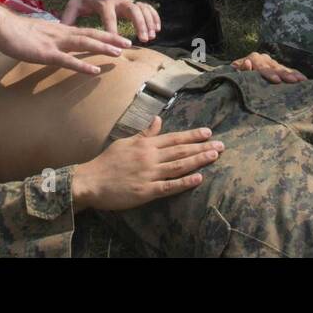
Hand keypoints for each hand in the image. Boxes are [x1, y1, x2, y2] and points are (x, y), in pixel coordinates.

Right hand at [0, 0, 130, 75]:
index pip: (87, 31)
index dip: (104, 35)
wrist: (1, 26)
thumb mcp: (39, 35)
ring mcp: (55, 43)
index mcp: (61, 30)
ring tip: (119, 54)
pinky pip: (67, 60)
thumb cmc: (17, 32)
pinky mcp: (46, 54)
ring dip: (102, 48)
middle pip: (91, 34)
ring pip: (84, 44)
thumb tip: (58, 46)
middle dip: (111, 39)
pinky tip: (94, 70)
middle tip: (129, 44)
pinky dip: (82, 65)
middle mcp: (62, 34)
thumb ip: (51, 40)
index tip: (120, 39)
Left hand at [61, 0, 159, 42]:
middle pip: (132, 10)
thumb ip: (68, 17)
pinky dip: (154, 16)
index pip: (109, 18)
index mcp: (103, 2)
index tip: (116, 45)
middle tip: (143, 39)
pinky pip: (148, 6)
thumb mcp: (75, 2)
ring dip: (148, 22)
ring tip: (151, 36)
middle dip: (139, 24)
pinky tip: (157, 28)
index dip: (113, 31)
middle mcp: (118, 0)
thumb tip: (59, 33)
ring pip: (142, 8)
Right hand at [71, 116, 222, 210]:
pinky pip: (169, 186)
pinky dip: (185, 182)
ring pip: (179, 166)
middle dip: (202, 147)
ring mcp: (149, 174)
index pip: (174, 138)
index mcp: (145, 145)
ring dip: (198, 160)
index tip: (208, 132)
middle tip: (221, 145)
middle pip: (181, 150)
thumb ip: (144, 134)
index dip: (192, 135)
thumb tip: (158, 120)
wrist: (91, 181)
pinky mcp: (146, 191)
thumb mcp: (126, 142)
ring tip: (214, 156)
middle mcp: (150, 157)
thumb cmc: (107, 162)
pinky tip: (198, 178)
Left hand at [230, 51, 305, 82]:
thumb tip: (248, 63)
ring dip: (293, 74)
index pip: (262, 66)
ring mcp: (272, 62)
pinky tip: (304, 79)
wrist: (238, 70)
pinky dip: (296, 74)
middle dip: (285, 74)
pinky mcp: (278, 67)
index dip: (269, 74)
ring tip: (301, 80)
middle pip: (275, 67)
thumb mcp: (235, 72)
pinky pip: (288, 70)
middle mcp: (264, 58)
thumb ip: (240, 69)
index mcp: (253, 58)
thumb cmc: (236, 75)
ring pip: (283, 68)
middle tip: (293, 81)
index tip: (277, 81)